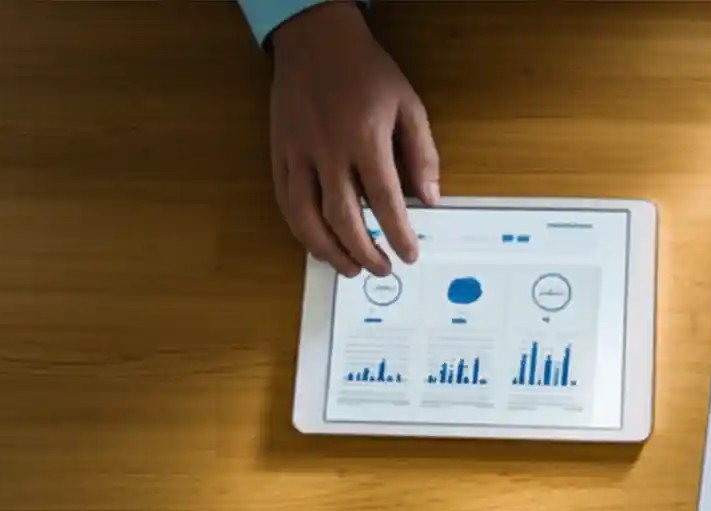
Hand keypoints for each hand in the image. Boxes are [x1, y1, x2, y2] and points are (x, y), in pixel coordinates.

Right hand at [269, 1, 438, 276]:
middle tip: (382, 270)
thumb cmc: (368, 73)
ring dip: (329, 250)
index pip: (385, 200)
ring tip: (349, 268)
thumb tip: (431, 200)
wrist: (316, 41)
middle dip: (364, 251)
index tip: (410, 256)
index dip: (398, 234)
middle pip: (344, 217)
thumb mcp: (408, 105)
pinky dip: (300, 230)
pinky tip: (318, 244)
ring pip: (307, 217)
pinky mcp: (279, 154)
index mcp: (366, 139)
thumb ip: (422, 154)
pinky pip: (285, 202)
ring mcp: (298, 154)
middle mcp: (329, 151)